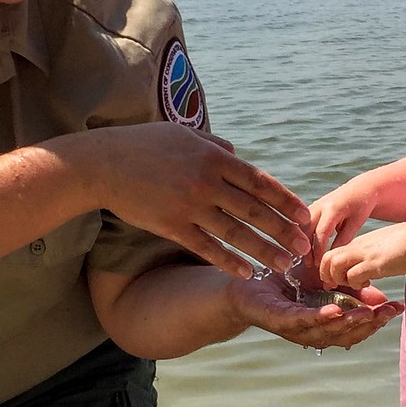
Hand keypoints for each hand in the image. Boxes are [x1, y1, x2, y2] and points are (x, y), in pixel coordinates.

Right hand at [72, 123, 310, 276]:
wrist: (101, 164)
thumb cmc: (142, 145)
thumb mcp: (182, 135)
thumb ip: (214, 145)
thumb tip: (237, 154)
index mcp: (213, 157)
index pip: (259, 182)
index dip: (284, 199)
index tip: (303, 214)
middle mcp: (206, 182)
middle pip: (254, 210)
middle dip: (282, 230)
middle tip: (304, 246)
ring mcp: (189, 206)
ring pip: (236, 233)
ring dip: (263, 250)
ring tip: (284, 264)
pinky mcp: (172, 226)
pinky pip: (207, 247)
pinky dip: (229, 261)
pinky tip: (247, 271)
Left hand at [226, 272, 402, 350]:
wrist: (244, 286)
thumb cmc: (284, 284)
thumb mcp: (324, 282)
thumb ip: (349, 290)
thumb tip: (382, 298)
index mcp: (323, 326)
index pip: (355, 328)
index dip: (377, 320)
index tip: (398, 308)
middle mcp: (311, 333)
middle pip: (345, 333)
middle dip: (369, 323)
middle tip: (389, 312)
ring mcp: (294, 329)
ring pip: (326, 331)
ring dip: (348, 323)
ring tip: (368, 314)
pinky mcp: (277, 320)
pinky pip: (301, 320)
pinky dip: (320, 317)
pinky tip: (336, 310)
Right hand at [308, 179, 376, 258]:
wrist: (359, 189)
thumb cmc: (361, 207)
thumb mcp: (356, 223)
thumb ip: (344, 239)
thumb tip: (331, 257)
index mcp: (333, 208)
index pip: (321, 232)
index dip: (318, 250)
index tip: (318, 264)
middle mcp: (319, 205)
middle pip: (306, 229)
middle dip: (305, 248)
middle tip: (309, 265)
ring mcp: (313, 206)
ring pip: (301, 226)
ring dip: (302, 243)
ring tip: (306, 260)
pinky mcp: (311, 209)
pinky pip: (303, 224)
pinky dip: (302, 237)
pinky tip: (306, 250)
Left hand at [320, 222, 405, 291]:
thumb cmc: (402, 245)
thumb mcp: (378, 247)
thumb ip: (367, 255)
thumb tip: (362, 268)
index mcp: (356, 243)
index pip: (330, 253)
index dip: (327, 268)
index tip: (335, 279)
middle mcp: (356, 247)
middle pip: (326, 259)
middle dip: (327, 275)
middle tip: (336, 285)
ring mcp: (364, 254)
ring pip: (335, 265)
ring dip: (339, 279)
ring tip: (352, 284)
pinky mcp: (374, 263)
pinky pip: (353, 275)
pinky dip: (355, 283)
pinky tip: (367, 283)